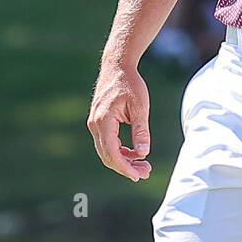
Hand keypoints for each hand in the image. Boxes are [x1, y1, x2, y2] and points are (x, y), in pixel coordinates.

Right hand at [86, 62, 152, 181]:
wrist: (117, 65)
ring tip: (144, 165)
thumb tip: (143, 153)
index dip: (125, 167)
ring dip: (123, 160)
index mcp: (103, 121)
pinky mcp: (98, 122)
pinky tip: (135, 153)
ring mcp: (94, 123)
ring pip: (106, 151)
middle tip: (146, 171)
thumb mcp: (140, 107)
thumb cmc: (130, 83)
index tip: (139, 175)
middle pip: (107, 155)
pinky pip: (107, 143)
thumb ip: (141, 131)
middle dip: (126, 167)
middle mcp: (95, 124)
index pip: (112, 152)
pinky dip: (120, 151)